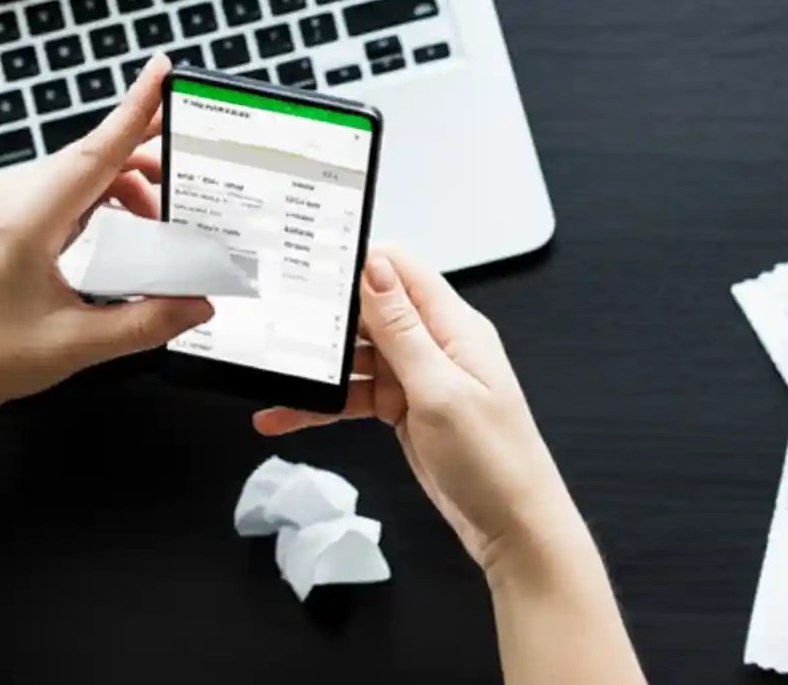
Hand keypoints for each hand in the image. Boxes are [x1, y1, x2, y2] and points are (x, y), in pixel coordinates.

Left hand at [0, 53, 211, 423]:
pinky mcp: (7, 219)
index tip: (162, 70)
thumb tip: (201, 304)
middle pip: (96, 158)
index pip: (95, 152)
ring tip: (161, 227)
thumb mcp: (78, 344)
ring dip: (127, 189)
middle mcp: (14, 199)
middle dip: (149, 164)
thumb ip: (148, 322)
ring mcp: (6, 206)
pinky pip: (67, 191)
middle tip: (194, 182)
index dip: (135, 109)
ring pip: (83, 174)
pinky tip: (126, 231)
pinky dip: (105, 201)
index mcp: (27, 220)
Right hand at [253, 247, 578, 569]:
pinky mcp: (407, 409)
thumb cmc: (496, 461)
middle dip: (327, 316)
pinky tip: (287, 414)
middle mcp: (438, 345)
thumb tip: (376, 269)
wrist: (513, 525)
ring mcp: (420, 378)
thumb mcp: (441, 390)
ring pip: (358, 357)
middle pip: (373, 311)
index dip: (357, 262)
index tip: (310, 269)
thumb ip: (404, 330)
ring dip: (318, 368)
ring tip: (274, 376)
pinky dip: (324, 405)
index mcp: (455, 327)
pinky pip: (357, 396)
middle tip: (278, 324)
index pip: (401, 269)